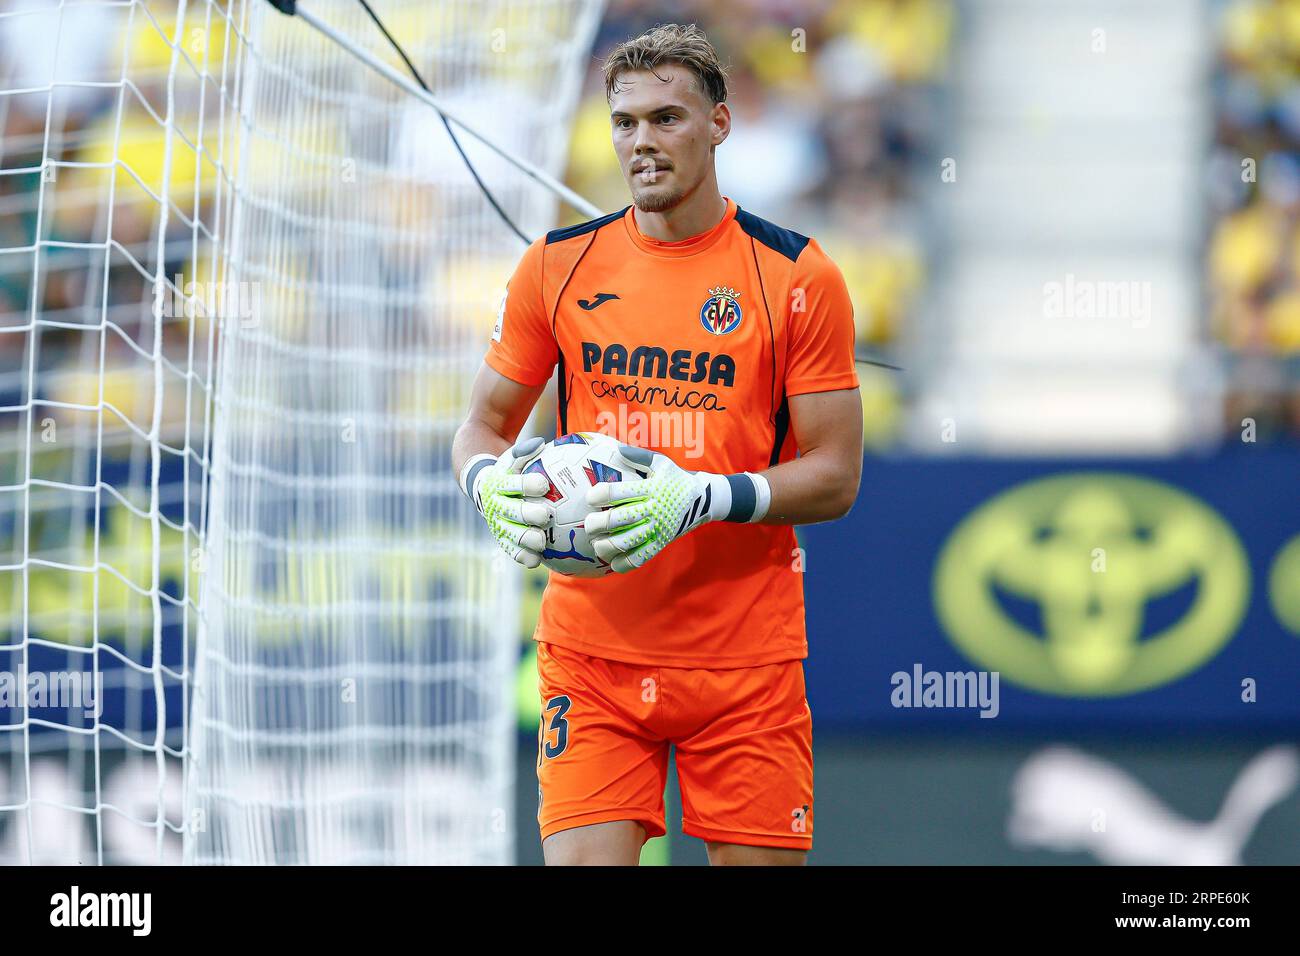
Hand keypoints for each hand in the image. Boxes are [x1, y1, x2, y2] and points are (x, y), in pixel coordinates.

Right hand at [468, 437, 552, 567]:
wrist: (483, 488)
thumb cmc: (508, 471)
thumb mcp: (511, 458)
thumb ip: (524, 452)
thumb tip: (539, 444)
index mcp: (498, 484)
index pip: (512, 484)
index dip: (527, 484)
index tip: (543, 484)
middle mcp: (495, 505)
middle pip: (512, 511)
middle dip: (528, 514)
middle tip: (545, 515)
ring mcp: (497, 523)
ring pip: (510, 534)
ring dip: (525, 538)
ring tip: (541, 541)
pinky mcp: (502, 538)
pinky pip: (511, 550)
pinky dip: (522, 556)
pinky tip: (537, 561)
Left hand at [583, 445, 716, 573]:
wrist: (701, 500)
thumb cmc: (674, 479)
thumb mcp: (660, 463)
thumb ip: (638, 456)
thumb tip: (616, 449)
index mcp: (649, 489)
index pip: (617, 492)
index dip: (599, 495)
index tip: (591, 498)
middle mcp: (652, 510)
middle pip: (617, 519)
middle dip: (597, 524)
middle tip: (588, 524)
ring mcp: (657, 529)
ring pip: (625, 543)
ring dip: (605, 546)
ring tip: (597, 544)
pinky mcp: (660, 544)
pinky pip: (639, 559)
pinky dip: (623, 563)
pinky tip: (613, 561)